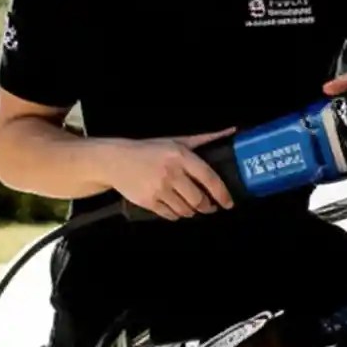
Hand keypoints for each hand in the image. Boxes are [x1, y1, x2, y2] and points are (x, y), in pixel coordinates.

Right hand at [103, 128, 235, 220]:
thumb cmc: (150, 150)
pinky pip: (170, 215)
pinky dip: (177, 215)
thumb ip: (205, 138)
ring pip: (186, 210)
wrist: (116, 160)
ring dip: (193, 212)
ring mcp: (158, 189)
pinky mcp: (148, 201)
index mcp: (181, 157)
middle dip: (207, 206)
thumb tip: (231, 131)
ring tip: (193, 207)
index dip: (222, 194)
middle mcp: (171, 173)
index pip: (209, 178)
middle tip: (210, 207)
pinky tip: (178, 209)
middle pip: (198, 199)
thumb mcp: (177, 141)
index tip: (228, 203)